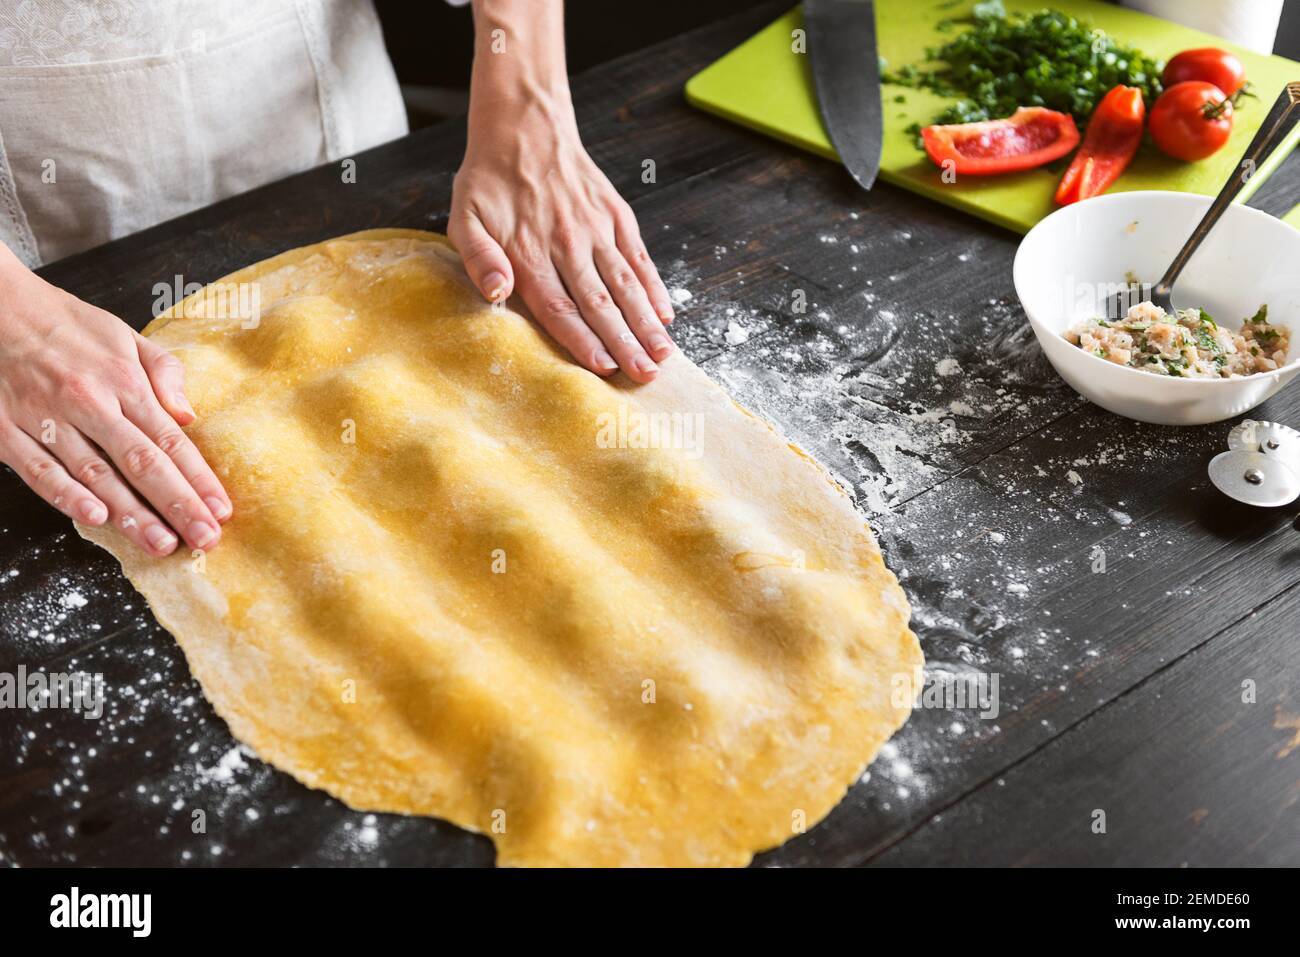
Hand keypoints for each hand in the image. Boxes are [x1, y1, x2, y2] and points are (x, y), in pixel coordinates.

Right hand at [0, 256, 230, 555]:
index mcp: (124, 382)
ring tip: (161, 543)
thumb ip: (164, 374)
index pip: (170, 441)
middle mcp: (90, 402)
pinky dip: (67, 495)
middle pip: (142, 463)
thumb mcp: (127, 337)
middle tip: (204, 539)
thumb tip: (188, 417)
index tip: (220, 510)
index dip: (198, 479)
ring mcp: (47, 418)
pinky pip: (40, 470)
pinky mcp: (8, 430)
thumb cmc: (70, 327)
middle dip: (177, 505)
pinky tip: (95, 518)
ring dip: (131, 513)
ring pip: (96, 474)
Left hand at [449, 98, 675, 383]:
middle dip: (624, 343)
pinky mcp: (615, 215)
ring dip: (646, 321)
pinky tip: (665, 314)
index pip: (559, 307)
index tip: (604, 367)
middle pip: (599, 303)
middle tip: (645, 376)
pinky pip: (638, 256)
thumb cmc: (489, 181)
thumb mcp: (464, 217)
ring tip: (663, 354)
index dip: (583, 340)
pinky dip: (654, 286)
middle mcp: (567, 244)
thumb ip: (478, 258)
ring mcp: (595, 229)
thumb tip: (497, 292)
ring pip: (624, 284)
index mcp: (529, 252)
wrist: (524, 125)